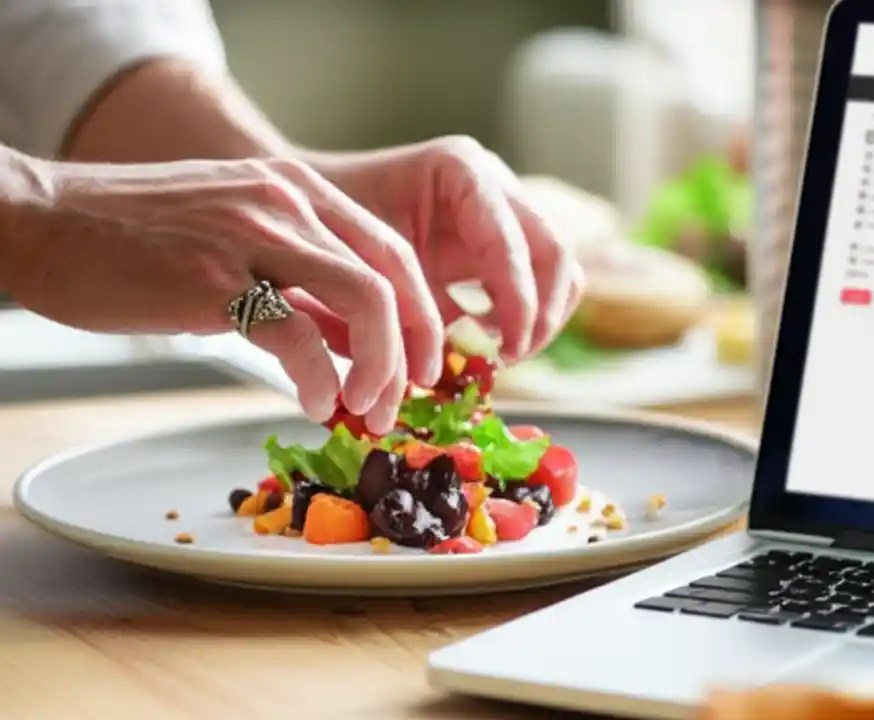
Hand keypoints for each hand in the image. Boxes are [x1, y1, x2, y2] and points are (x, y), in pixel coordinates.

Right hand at [1, 154, 442, 433]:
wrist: (42, 219)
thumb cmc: (138, 240)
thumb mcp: (239, 240)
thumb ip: (301, 282)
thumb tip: (355, 341)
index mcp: (298, 190)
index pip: (392, 251)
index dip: (421, 314)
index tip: (424, 363)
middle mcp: (287, 201)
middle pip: (392, 277)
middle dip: (414, 348)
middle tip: (405, 399)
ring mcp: (252, 235)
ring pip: (364, 301)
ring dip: (380, 368)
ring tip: (366, 409)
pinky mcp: (213, 278)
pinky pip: (297, 335)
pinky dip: (322, 379)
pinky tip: (314, 402)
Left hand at [307, 136, 584, 360]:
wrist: (307, 203)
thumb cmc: (326, 224)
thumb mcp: (364, 260)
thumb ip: (409, 305)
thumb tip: (442, 368)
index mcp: (461, 170)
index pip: (513, 241)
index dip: (519, 301)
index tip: (507, 350)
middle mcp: (493, 181)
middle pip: (554, 251)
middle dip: (540, 312)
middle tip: (511, 357)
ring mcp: (502, 207)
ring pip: (559, 267)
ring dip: (540, 316)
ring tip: (500, 353)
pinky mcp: (500, 239)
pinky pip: (538, 280)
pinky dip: (525, 315)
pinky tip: (486, 338)